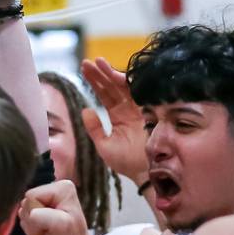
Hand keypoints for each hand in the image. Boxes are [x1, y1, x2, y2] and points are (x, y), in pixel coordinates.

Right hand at [18, 179, 94, 234]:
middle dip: (34, 220)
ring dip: (32, 226)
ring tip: (48, 232)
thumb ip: (39, 215)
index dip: (36, 214)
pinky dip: (31, 228)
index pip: (31, 196)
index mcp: (63, 187)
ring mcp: (47, 200)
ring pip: (23, 210)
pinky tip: (43, 232)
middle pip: (26, 201)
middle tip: (49, 230)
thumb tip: (27, 213)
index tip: (53, 225)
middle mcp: (55, 189)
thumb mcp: (59, 226)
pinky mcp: (41, 211)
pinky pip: (24, 216)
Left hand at [78, 58, 147, 182]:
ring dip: (111, 74)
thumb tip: (85, 110)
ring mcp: (138, 108)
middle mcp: (128, 109)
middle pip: (112, 86)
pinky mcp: (149, 109)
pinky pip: (138, 92)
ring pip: (123, 86)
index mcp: (117, 116)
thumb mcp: (104, 146)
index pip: (104, 95)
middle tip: (88, 63)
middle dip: (100, 74)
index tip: (84, 69)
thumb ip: (94, 128)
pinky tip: (115, 74)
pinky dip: (127, 82)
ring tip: (98, 63)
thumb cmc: (126, 162)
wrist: (146, 172)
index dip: (95, 82)